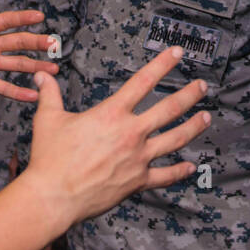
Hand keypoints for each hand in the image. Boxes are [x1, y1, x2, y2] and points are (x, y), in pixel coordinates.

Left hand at [0, 10, 57, 103]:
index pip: (3, 22)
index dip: (20, 18)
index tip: (39, 16)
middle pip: (16, 42)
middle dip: (35, 43)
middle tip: (53, 44)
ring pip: (16, 64)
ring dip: (35, 67)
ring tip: (54, 70)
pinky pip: (4, 86)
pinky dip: (18, 92)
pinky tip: (34, 96)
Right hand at [24, 46, 210, 224]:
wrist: (54, 196)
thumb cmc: (49, 158)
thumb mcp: (48, 119)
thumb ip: (49, 95)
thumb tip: (42, 77)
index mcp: (111, 114)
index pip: (142, 81)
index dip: (162, 64)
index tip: (177, 53)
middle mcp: (130, 133)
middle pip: (169, 109)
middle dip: (189, 94)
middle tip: (203, 85)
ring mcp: (138, 159)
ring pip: (175, 140)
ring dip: (193, 127)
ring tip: (207, 118)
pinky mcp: (138, 182)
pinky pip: (165, 176)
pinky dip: (179, 171)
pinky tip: (191, 167)